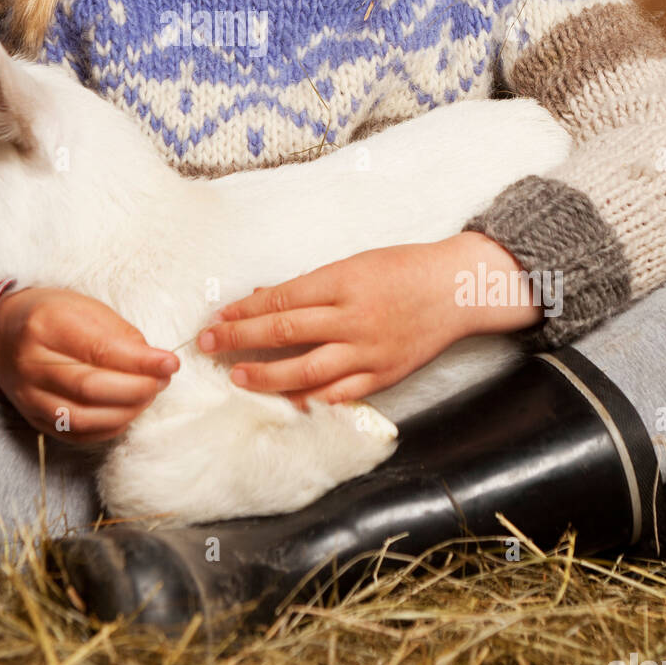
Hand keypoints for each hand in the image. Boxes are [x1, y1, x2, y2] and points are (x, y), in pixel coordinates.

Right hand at [0, 285, 178, 443]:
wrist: (3, 332)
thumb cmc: (52, 314)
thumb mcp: (85, 307)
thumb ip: (120, 334)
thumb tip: (155, 363)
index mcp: (45, 324)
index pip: (99, 350)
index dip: (140, 361)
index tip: (170, 363)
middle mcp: (31, 363)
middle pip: (91, 388)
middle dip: (137, 388)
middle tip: (162, 381)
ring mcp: (28, 395)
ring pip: (83, 417)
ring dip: (126, 411)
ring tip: (147, 395)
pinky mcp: (32, 417)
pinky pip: (75, 434)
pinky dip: (107, 427)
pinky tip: (125, 412)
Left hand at [197, 234, 540, 407]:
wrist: (457, 289)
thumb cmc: (403, 269)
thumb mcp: (353, 264)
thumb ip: (310, 287)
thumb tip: (262, 299)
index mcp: (344, 282)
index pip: (282, 299)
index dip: (244, 310)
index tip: (217, 318)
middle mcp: (354, 318)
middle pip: (285, 331)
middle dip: (241, 339)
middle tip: (208, 346)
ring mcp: (369, 350)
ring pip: (307, 369)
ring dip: (267, 375)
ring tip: (238, 376)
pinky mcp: (384, 375)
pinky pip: (340, 393)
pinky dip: (310, 398)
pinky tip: (285, 400)